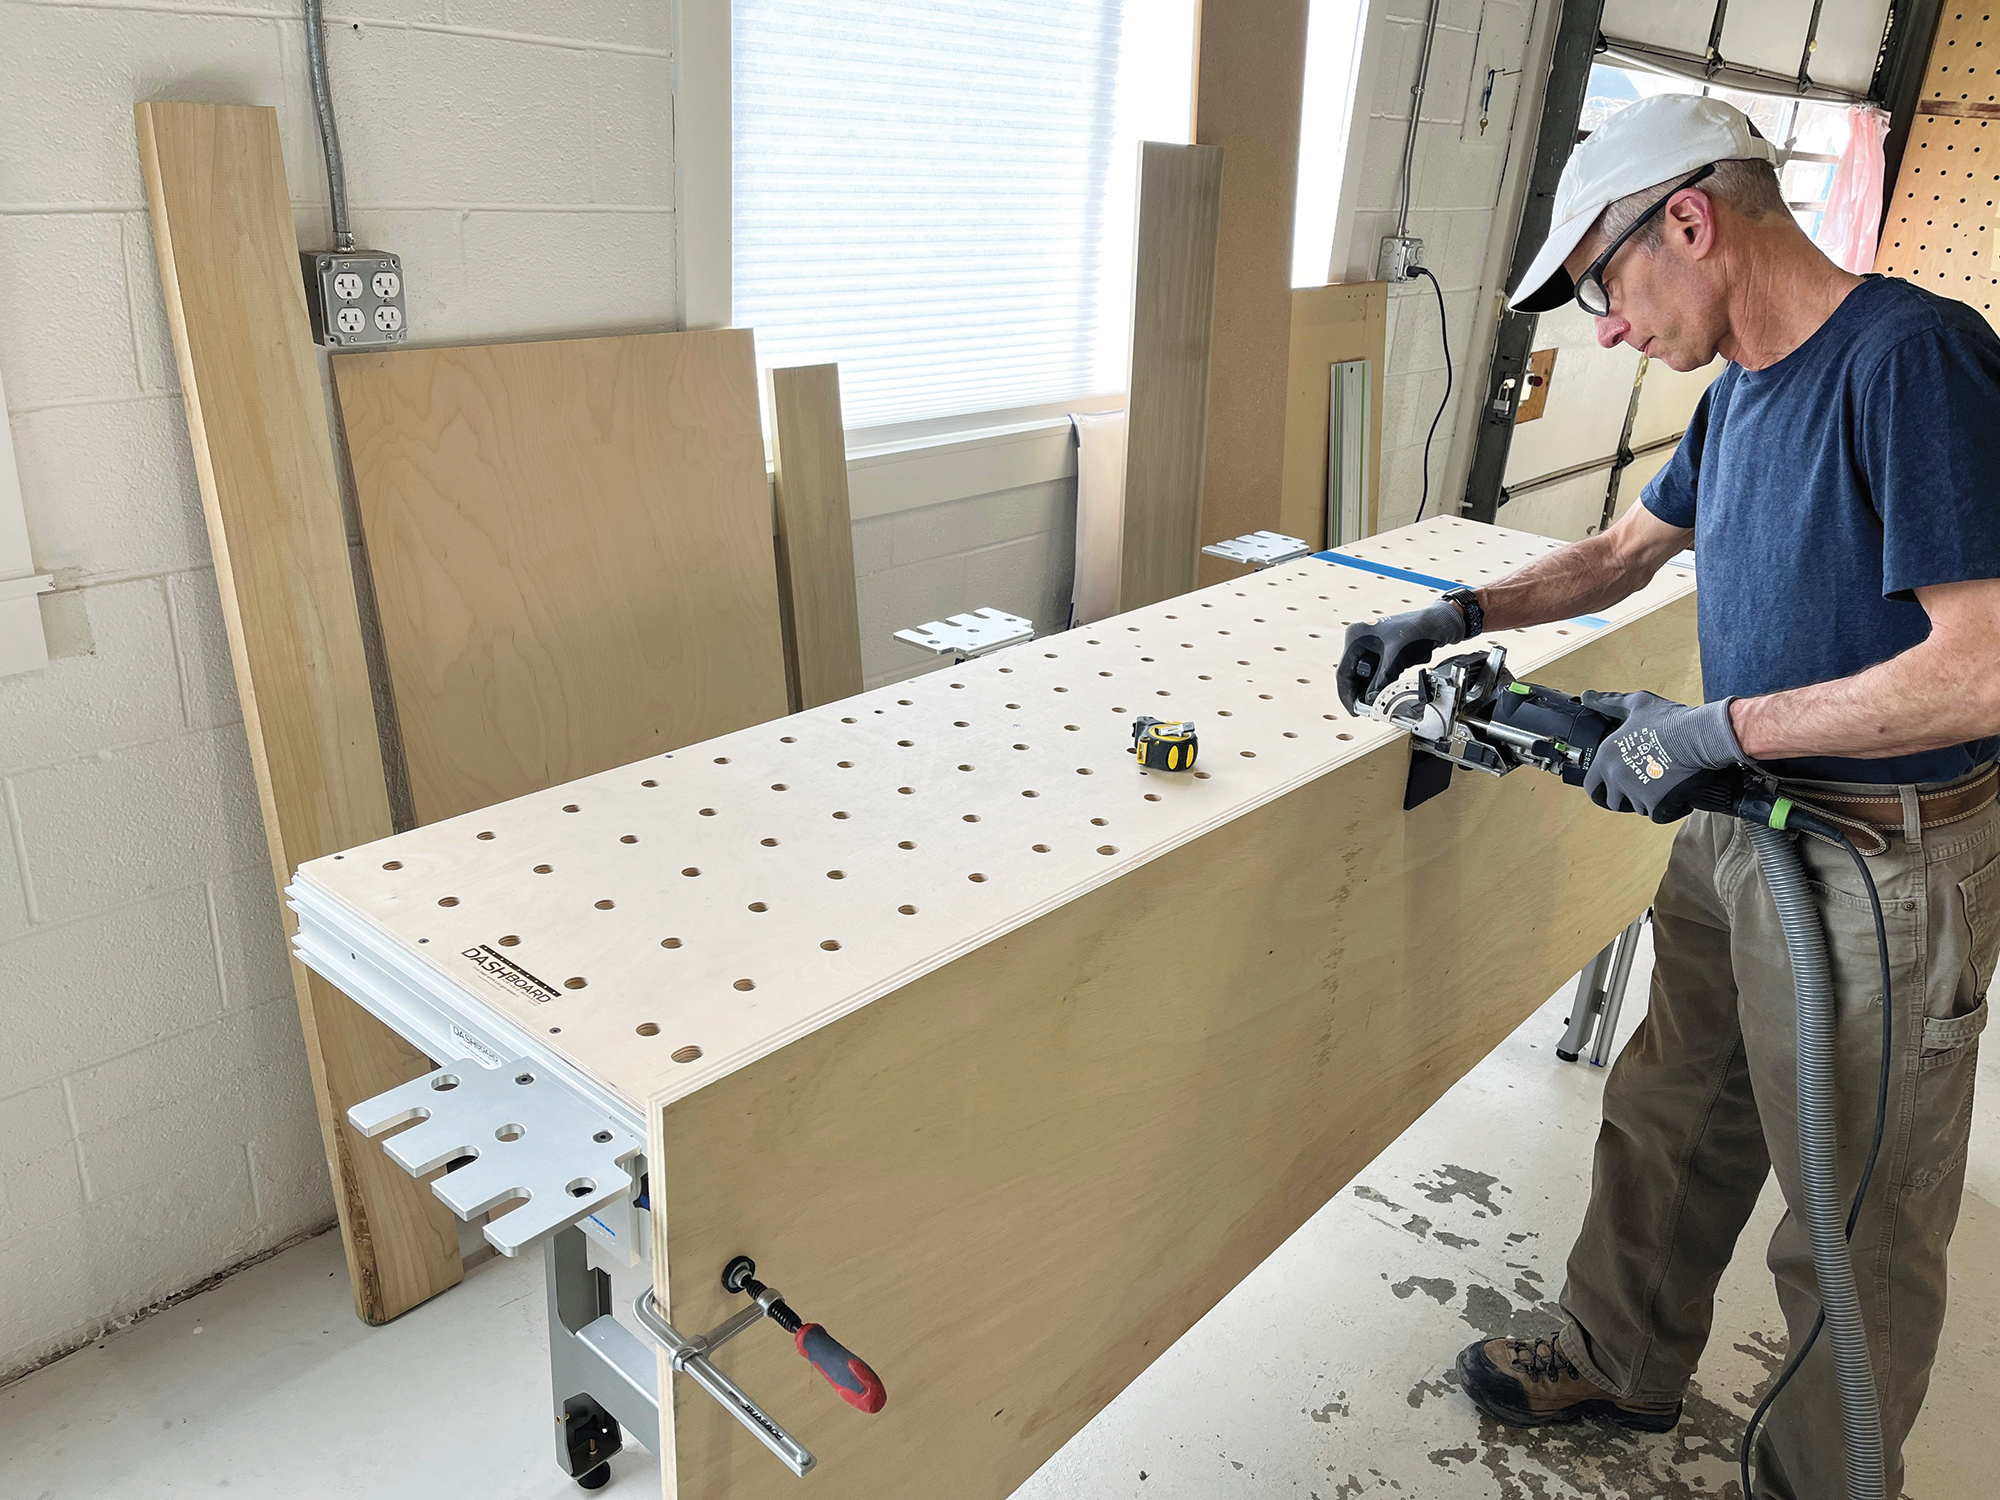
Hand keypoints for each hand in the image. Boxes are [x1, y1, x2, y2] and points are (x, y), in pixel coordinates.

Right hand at [1337, 599, 1467, 712]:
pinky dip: (1382, 680)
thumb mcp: (1396, 658)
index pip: (1343, 671)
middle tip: (1367, 708)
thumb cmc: (1417, 630)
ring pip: (1366, 673)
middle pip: (1353, 673)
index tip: (1353, 709)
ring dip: (1372, 687)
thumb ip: (1382, 681)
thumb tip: (1372, 701)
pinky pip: (1377, 670)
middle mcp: (1360, 639)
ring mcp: (1371, 644)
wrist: (1438, 622)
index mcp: (1356, 636)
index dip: (1347, 694)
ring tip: (1378, 701)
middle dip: (1361, 692)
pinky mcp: (1382, 649)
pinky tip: (1389, 688)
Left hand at [1581, 691, 1744, 820]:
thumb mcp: (1636, 704)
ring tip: (1660, 785)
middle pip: (1613, 800)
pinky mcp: (1654, 802)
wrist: (1698, 735)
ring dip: (1646, 800)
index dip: (1601, 787)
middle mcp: (1616, 776)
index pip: (1591, 784)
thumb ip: (1610, 703)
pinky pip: (1655, 814)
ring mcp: (1634, 791)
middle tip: (1639, 788)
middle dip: (1624, 798)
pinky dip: (1664, 808)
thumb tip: (1588, 697)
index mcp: (1606, 756)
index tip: (1611, 787)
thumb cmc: (1669, 719)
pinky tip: (1672, 796)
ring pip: (1636, 807)